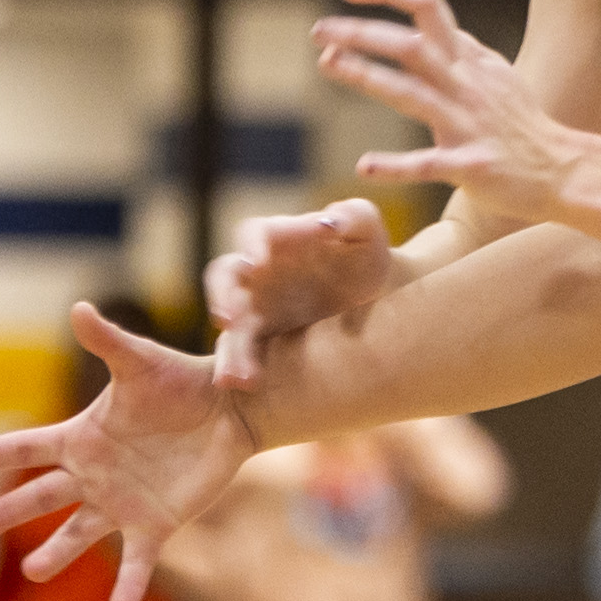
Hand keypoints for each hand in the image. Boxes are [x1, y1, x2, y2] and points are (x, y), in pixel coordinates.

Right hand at [0, 303, 257, 600]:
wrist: (232, 408)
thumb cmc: (184, 381)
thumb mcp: (142, 361)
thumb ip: (108, 341)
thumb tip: (78, 307)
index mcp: (83, 438)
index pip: (26, 448)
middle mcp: (94, 474)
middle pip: (39, 497)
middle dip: (5, 514)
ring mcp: (121, 502)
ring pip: (78, 534)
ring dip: (56, 554)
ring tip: (34, 571)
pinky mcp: (155, 524)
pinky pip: (136, 562)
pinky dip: (127, 587)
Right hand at [205, 199, 403, 390]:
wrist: (378, 298)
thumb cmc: (365, 255)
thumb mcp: (367, 231)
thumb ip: (355, 216)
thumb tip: (331, 220)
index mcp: (278, 237)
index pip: (255, 233)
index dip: (253, 244)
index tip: (259, 260)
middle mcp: (256, 273)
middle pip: (224, 277)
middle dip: (222, 296)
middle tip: (229, 317)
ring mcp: (253, 309)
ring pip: (229, 325)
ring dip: (230, 347)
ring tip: (237, 375)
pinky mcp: (258, 342)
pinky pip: (239, 354)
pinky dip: (238, 368)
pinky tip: (247, 385)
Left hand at [314, 0, 592, 226]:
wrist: (565, 170)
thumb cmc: (526, 126)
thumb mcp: (500, 76)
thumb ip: (467, 53)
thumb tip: (444, 29)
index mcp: (470, 61)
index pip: (428, 6)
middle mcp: (467, 85)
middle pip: (411, 45)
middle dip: (361, 32)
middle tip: (319, 31)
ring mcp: (468, 124)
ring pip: (412, 93)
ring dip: (366, 76)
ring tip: (327, 63)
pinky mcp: (471, 166)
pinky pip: (429, 164)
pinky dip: (395, 165)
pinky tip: (365, 166)